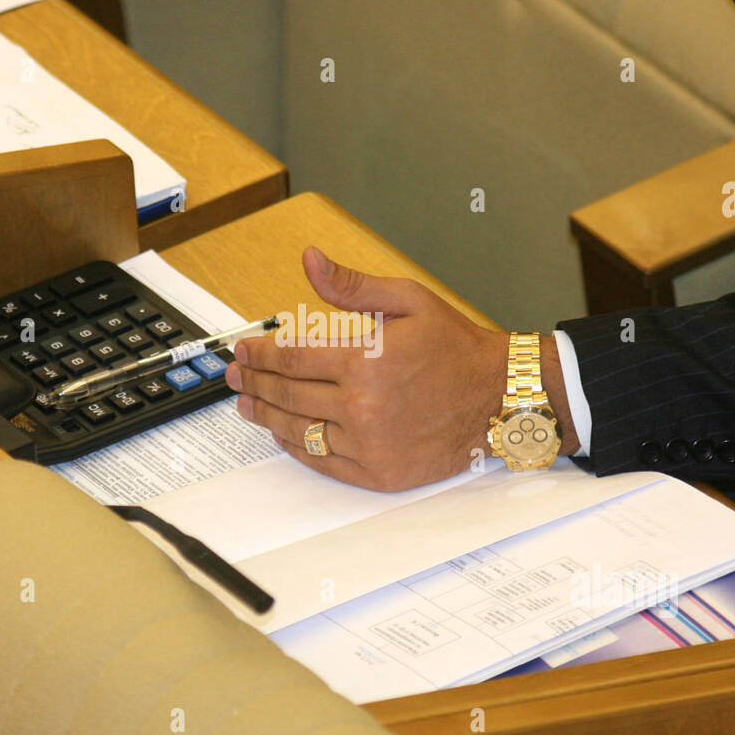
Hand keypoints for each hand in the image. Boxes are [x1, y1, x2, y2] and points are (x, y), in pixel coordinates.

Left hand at [225, 247, 577, 490]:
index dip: (260, 351)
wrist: (499, 397)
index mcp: (366, 358)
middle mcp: (362, 404)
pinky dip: (297, 447)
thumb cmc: (456, 348)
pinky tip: (284, 433)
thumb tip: (310, 262)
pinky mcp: (377, 472)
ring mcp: (368, 443)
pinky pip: (323, 461)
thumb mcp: (408, 301)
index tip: (244, 348)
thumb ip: (353, 286)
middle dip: (254, 380)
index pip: (291, 355)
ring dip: (265, 414)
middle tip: (235, 373)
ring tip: (246, 402)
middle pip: (287, 392)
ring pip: (297, 429)